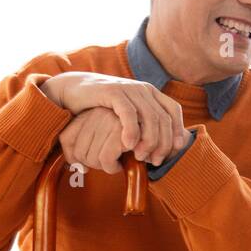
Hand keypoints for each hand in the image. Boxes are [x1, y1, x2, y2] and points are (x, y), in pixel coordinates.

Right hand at [42, 71, 186, 158]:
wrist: (73, 90)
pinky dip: (132, 131)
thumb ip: (143, 125)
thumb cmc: (102, 108)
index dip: (178, 130)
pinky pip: (129, 113)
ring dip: (148, 140)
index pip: (173, 110)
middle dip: (163, 142)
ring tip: (141, 156)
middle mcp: (143, 89)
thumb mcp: (127, 115)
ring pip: (150, 117)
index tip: (176, 149)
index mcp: (149, 93)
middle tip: (156, 161)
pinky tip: (128, 145)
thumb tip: (161, 148)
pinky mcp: (113, 92)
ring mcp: (129, 89)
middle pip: (163, 118)